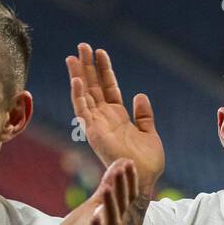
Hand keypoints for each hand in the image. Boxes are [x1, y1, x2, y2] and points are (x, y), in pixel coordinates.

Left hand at [47, 158, 138, 224]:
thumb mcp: (91, 209)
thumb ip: (105, 190)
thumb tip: (118, 166)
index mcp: (110, 220)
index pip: (125, 199)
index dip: (128, 182)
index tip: (129, 162)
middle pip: (119, 209)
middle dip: (121, 189)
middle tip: (122, 169)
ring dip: (110, 207)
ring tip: (107, 188)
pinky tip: (95, 216)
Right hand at [67, 43, 164, 191]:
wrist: (144, 178)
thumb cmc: (147, 162)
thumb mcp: (150, 133)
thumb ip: (144, 116)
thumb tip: (140, 95)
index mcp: (118, 117)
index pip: (109, 88)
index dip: (104, 70)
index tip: (100, 52)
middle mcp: (105, 119)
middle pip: (93, 87)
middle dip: (88, 66)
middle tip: (81, 45)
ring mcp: (98, 124)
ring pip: (85, 94)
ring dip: (79, 75)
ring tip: (73, 55)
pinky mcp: (93, 132)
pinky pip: (83, 111)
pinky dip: (79, 95)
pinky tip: (76, 79)